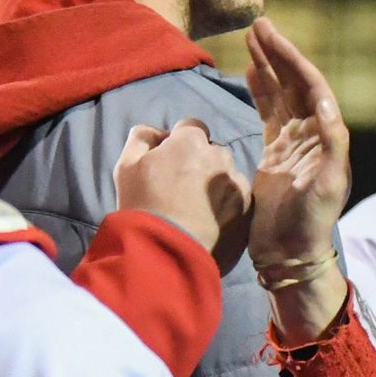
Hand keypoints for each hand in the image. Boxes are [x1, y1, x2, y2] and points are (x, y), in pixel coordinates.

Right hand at [113, 119, 251, 274]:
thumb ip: (143, 138)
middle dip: (200, 161)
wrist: (166, 249)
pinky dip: (228, 204)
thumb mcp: (127, 165)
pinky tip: (210, 219)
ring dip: (216, 182)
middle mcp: (221, 157)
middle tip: (182, 186)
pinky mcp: (248, 209)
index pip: (192, 127)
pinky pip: (238, 198)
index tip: (171, 160)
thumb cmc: (142, 204)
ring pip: (228, 174)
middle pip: (213, 151)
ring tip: (197, 206)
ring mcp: (238, 184)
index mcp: (192, 142)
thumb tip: (158, 132)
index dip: (180, 141)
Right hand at [246, 17, 349, 267]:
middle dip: (278, 53)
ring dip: (268, 65)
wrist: (290, 252)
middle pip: (295, 83)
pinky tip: (249, 70)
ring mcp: (294, 141)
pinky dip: (260, 90)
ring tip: (253, 36)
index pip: (311, 87)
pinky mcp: (276, 152)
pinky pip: (268, 112)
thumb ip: (332, 146)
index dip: (292, 60)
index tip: (272, 36)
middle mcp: (314, 134)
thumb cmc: (311, 223)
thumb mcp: (328, 185)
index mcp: (328, 136)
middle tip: (259, 24)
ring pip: (280, 93)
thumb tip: (327, 105)